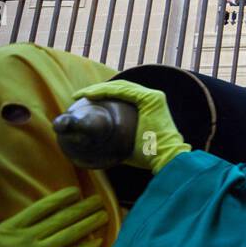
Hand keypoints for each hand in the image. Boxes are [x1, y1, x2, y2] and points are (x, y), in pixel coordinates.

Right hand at [0, 188, 106, 246]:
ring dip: (88, 225)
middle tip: (99, 200)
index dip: (61, 198)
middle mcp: (23, 237)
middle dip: (82, 208)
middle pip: (60, 219)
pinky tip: (96, 243)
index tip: (76, 191)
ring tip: (103, 216)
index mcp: (8, 228)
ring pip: (67, 236)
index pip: (40, 208)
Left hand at [74, 80, 189, 173]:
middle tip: (80, 96)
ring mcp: (153, 97)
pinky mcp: (151, 99)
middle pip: (120, 88)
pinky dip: (106, 91)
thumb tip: (100, 141)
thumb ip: (118, 135)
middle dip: (98, 90)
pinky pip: (124, 91)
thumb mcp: (128, 141)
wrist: (166, 159)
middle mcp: (153, 97)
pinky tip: (91, 94)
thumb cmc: (148, 155)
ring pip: (120, 87)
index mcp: (149, 105)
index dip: (103, 94)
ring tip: (81, 94)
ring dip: (98, 89)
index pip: (122, 93)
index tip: (85, 100)